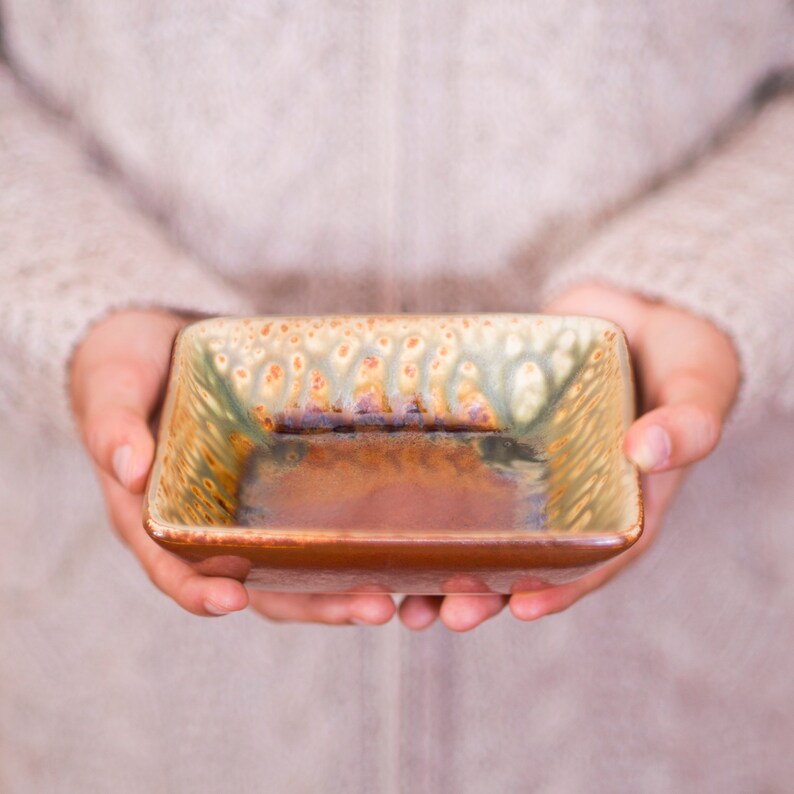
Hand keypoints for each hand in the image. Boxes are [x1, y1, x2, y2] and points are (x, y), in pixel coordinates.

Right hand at [70, 309, 394, 624]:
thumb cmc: (123, 370)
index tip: (233, 600)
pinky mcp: (272, 485)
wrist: (155, 346)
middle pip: (253, 583)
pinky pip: (305, 520)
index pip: (175, 568)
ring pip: (288, 564)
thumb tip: (130, 471)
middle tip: (368, 608)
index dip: (199, 591)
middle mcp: (202, 526)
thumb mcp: (111, 388)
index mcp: (153, 518)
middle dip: (308, 603)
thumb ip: (113, 426)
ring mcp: (242, 509)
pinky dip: (339, 540)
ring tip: (390, 595)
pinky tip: (385, 542)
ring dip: (335, 585)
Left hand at [398, 283, 739, 631]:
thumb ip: (687, 422)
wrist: (640, 311)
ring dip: (447, 560)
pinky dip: (433, 491)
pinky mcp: (501, 432)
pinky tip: (394, 508)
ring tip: (404, 591)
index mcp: (621, 505)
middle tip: (440, 613)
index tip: (519, 607)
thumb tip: (646, 449)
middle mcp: (570, 496)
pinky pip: (465, 465)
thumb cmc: (682, 359)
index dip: (558, 587)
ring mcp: (531, 466)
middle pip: (525, 556)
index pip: (591, 560)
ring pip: (485, 524)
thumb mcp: (698, 389)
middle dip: (483, 590)